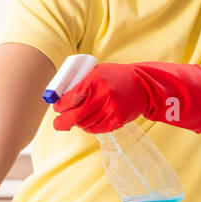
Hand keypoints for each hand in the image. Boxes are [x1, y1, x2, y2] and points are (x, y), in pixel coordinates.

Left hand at [51, 60, 200, 134]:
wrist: (142, 86)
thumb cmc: (115, 77)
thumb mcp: (96, 71)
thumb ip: (79, 82)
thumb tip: (58, 96)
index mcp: (94, 80)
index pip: (69, 98)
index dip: (60, 106)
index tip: (57, 107)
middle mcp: (102, 95)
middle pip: (74, 116)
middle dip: (62, 122)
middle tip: (58, 123)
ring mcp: (110, 110)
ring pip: (84, 124)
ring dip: (78, 123)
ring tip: (80, 116)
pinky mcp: (116, 121)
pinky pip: (95, 129)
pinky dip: (90, 127)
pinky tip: (92, 120)